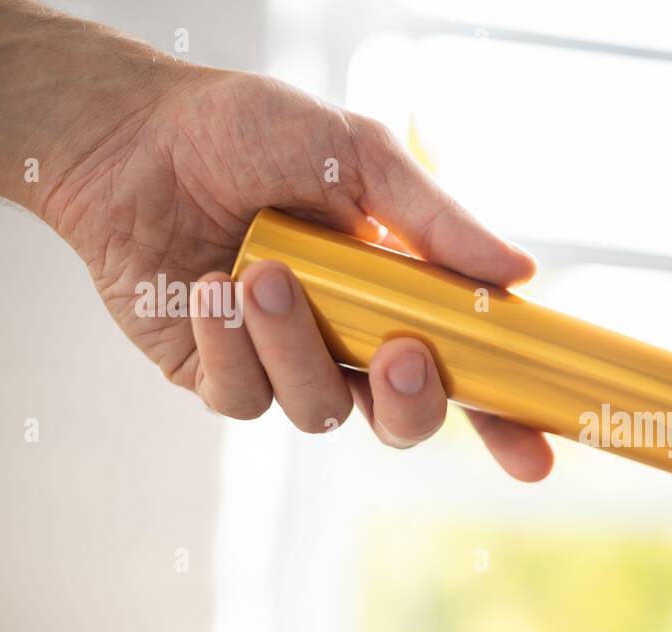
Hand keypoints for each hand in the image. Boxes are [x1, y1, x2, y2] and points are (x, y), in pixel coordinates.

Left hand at [0, 12, 549, 477]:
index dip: (505, 420)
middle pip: (403, 420)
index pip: (466, 372)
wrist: (132, 134)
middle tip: (401, 353)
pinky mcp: (216, 374)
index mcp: (399, 297)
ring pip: (319, 411)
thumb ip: (435, 221)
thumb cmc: (251, 133)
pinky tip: (209, 290)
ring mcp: (283, 363)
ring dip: (296, 347)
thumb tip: (519, 272)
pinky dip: (229, 348)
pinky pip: (241, 399)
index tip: (539, 457)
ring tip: (262, 272)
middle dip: (411, 402)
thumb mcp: (360, 156)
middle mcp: (348, 341)